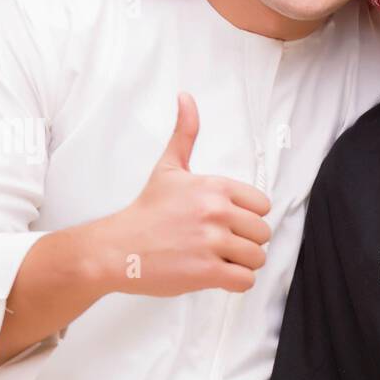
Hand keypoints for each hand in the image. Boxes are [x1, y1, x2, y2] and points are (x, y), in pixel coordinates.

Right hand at [102, 91, 272, 295]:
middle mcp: (216, 211)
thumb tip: (186, 96)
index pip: (262, 205)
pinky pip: (245, 281)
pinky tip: (215, 276)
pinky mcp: (207, 271)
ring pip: (257, 258)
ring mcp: (212, 242)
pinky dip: (235, 283)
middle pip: (262, 233)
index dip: (247, 217)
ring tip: (215, 259)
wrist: (116, 249)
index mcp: (214, 187)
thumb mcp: (168, 168)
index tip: (225, 222)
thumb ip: (184, 134)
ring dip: (240, 264)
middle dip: (245, 242)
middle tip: (218, 244)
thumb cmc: (146, 212)